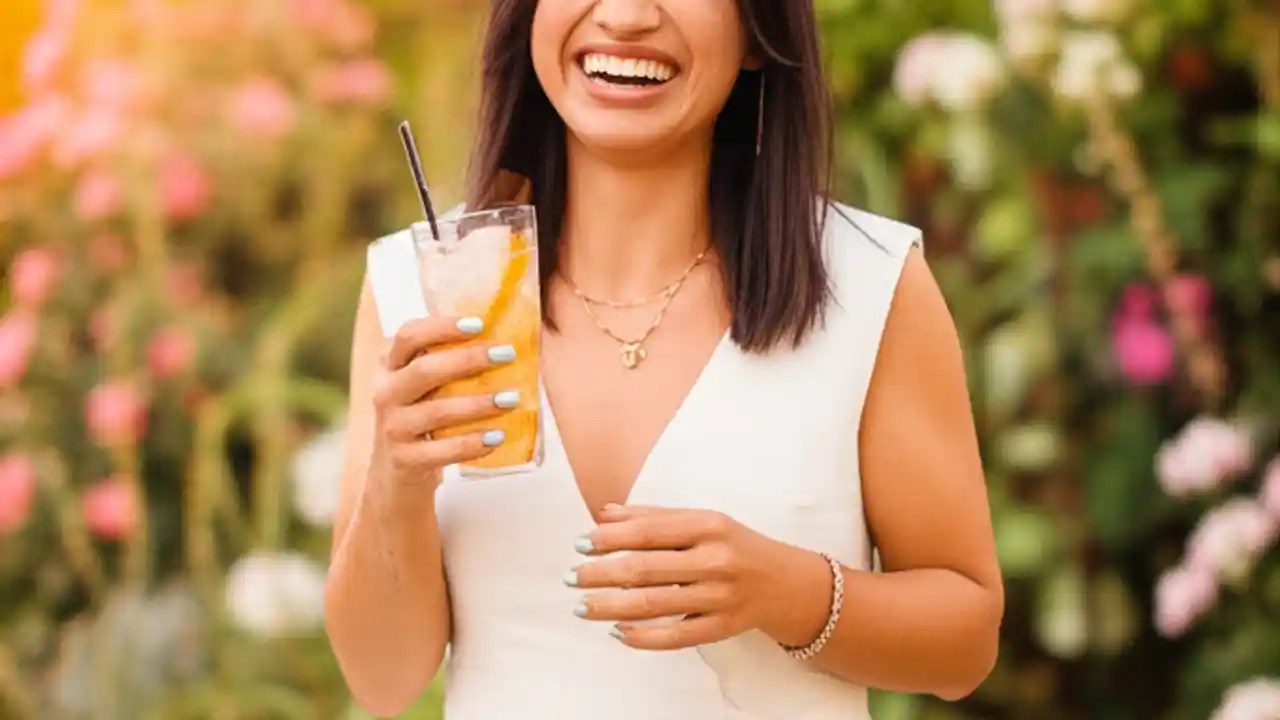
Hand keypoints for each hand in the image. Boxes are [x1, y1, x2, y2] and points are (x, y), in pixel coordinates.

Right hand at [370, 316, 517, 487]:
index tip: (479, 325)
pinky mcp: (404, 460)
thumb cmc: (422, 417)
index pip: (409, 336)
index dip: (442, 327)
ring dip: (478, 404)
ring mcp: (393, 427)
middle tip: (507, 355)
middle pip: (425, 370)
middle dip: (469, 360)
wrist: (396, 473)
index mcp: (391, 366)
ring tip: (512, 399)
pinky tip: (498, 436)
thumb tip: (502, 341)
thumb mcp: (424, 387)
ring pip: (437, 411)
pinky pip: (442, 450)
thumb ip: (447, 362)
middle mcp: (386, 393)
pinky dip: (472, 443)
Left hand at [568, 505, 831, 650]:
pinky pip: (675, 637)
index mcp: (708, 526)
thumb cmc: (735, 546)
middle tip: (572, 577)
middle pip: (645, 569)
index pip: (648, 531)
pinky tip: (617, 631)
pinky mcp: (721, 627)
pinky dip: (642, 637)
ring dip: (610, 607)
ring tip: (581, 606)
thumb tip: (603, 514)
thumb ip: (653, 516)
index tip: (581, 544)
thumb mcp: (702, 521)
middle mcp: (715, 560)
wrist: (786, 583)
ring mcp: (719, 596)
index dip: (610, 539)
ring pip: (654, 605)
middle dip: (600, 574)